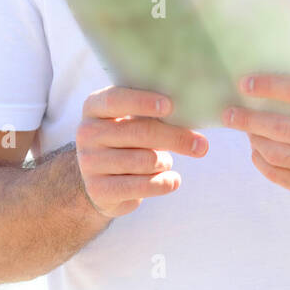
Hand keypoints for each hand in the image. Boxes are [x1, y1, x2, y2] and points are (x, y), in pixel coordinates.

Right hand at [76, 86, 207, 218]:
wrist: (100, 179)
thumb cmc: (128, 138)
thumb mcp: (133, 118)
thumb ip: (156, 111)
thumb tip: (200, 113)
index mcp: (94, 106)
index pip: (116, 99)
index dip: (142, 101)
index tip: (170, 105)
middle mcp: (87, 132)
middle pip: (138, 132)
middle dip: (175, 138)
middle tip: (202, 145)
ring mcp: (89, 162)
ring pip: (145, 160)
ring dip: (165, 162)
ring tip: (166, 161)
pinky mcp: (98, 190)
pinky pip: (141, 186)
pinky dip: (163, 183)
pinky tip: (172, 180)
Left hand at [223, 74, 289, 202]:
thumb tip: (259, 85)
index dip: (269, 87)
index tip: (244, 84)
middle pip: (282, 128)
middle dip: (249, 120)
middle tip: (228, 113)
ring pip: (277, 154)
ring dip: (254, 140)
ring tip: (246, 131)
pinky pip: (278, 175)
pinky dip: (261, 160)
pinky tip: (257, 149)